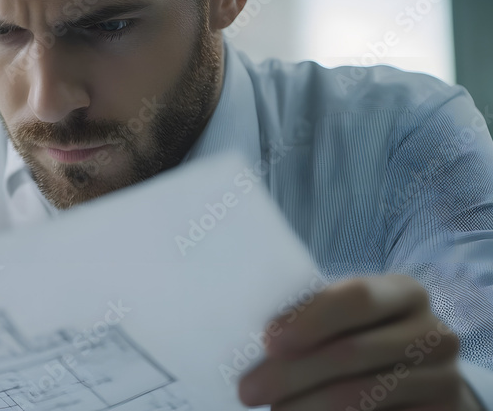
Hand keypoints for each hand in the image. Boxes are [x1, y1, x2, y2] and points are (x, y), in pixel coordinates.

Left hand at [238, 274, 482, 409]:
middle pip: (351, 352)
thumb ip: (314, 320)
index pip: (356, 297)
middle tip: (247, 391)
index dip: (310, 319)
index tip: (267, 341)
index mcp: (404, 293)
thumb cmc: (363, 339)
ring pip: (360, 395)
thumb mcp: (347, 321)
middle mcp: (433, 333)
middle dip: (291, 374)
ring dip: (306, 406)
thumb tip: (254, 344)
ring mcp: (443, 378)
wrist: (419, 381)